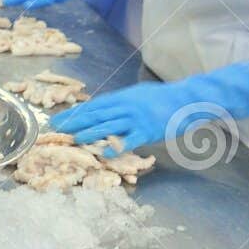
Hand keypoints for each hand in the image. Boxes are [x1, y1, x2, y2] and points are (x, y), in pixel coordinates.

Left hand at [51, 49, 248, 150]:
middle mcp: (127, 105)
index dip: (76, 113)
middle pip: (96, 115)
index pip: (94, 105)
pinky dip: (114, 147)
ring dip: (88, 134)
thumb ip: (123, 104)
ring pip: (107, 126)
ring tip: (71, 140)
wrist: (191, 99)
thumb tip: (104, 111)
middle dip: (75, 122)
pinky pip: (128, 140)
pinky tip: (101, 153)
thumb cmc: (166, 99)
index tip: (59, 118)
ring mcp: (137, 118)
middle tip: (56, 129)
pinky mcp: (149, 131)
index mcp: (124, 96)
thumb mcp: (140, 95)